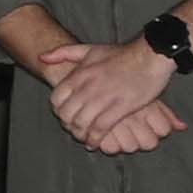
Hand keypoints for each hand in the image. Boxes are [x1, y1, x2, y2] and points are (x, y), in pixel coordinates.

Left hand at [47, 44, 178, 149]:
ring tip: (83, 139)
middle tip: (74, 130)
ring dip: (80, 135)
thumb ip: (64, 52)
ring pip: (82, 123)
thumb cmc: (122, 54)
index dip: (57, 110)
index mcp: (80, 74)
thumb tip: (41, 57)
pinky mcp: (121, 107)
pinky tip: (94, 143)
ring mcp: (104, 98)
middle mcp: (88, 87)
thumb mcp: (89, 49)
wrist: (150, 56)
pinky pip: (101, 128)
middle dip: (68, 125)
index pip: (57, 98)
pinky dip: (95, 138)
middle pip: (67, 113)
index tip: (64, 115)